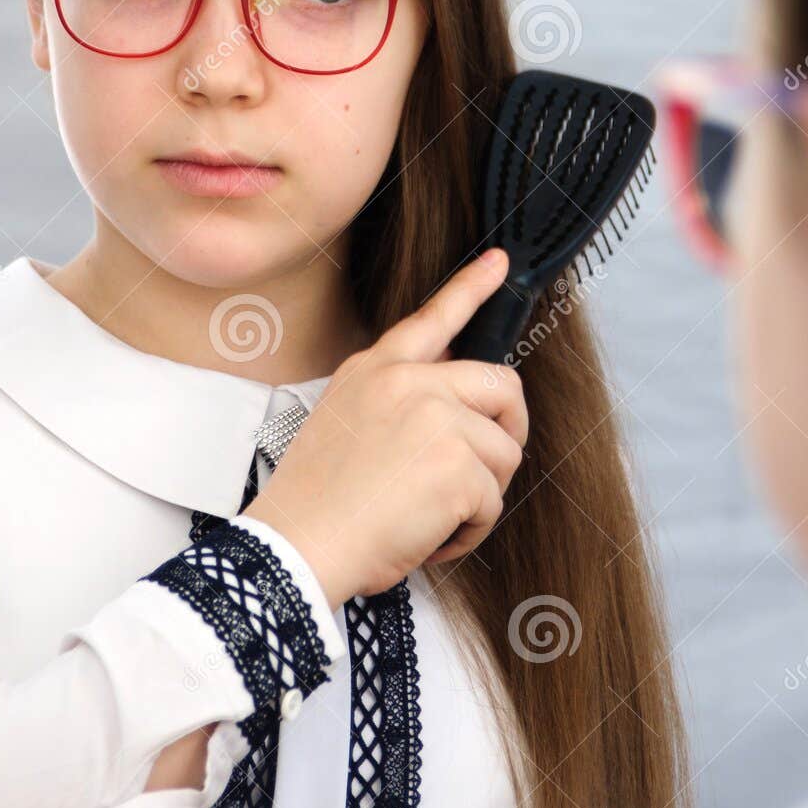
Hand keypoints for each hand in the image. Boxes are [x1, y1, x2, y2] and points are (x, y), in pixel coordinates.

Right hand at [241, 248, 528, 609]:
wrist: (298, 544)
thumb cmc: (319, 502)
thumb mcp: (347, 422)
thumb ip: (398, 401)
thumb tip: (458, 409)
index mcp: (376, 370)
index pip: (433, 318)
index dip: (472, 287)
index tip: (498, 263)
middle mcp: (409, 382)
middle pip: (501, 386)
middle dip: (508, 431)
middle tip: (485, 469)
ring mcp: (437, 418)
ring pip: (503, 453)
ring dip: (479, 496)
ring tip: (431, 517)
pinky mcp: (458, 464)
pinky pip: (493, 500)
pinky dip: (470, 530)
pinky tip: (430, 536)